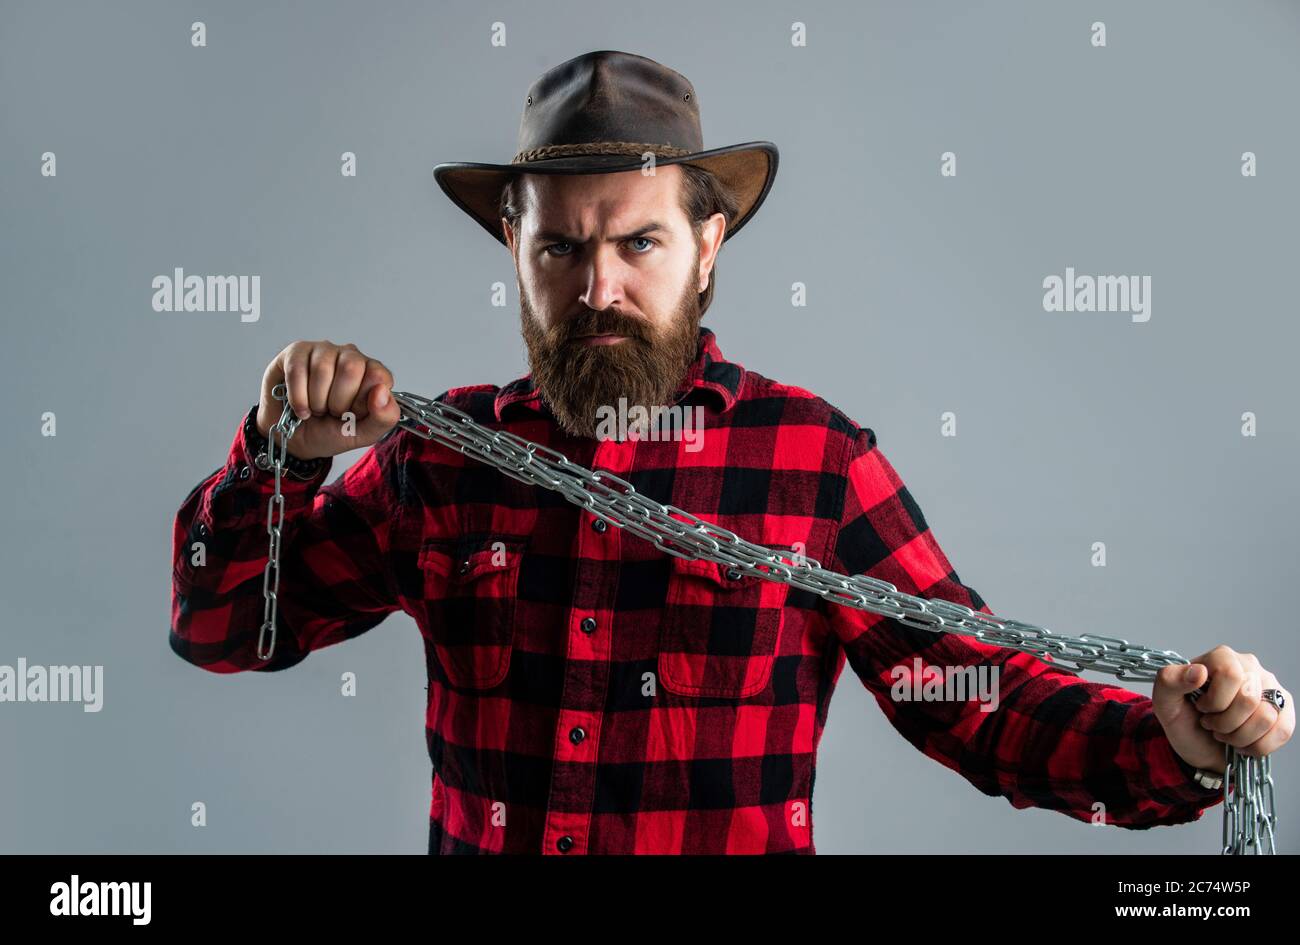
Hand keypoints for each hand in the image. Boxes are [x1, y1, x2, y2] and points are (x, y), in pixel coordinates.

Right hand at [256, 340, 400, 459]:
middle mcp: (351, 356)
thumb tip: (382, 391)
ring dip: (317, 401)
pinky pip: (296, 370)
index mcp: (373, 373)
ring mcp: (323, 351)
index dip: (363, 402)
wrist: (296, 439)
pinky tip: (301, 407)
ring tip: (317, 409)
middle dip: (338, 401)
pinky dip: (298, 397)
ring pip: (322, 369)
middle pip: (350, 368)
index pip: (378, 376)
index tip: (354, 413)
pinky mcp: (296, 352)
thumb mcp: (364, 433)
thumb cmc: (331, 431)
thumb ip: (385, 417)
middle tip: (333, 412)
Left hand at [1152, 645, 1292, 774]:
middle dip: (1225, 722)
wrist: (1200, 747)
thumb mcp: (1165, 702)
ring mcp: (1271, 688)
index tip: (1200, 708)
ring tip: (1226, 733)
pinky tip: (1243, 743)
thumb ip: (1170, 681)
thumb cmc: (1184, 721)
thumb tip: (1199, 671)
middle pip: (1249, 698)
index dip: (1214, 700)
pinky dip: (1258, 745)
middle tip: (1211, 724)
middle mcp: (1250, 667)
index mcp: (1221, 657)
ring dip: (1240, 736)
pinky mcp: (1284, 711)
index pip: (1230, 674)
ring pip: (1266, 716)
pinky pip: (1282, 731)